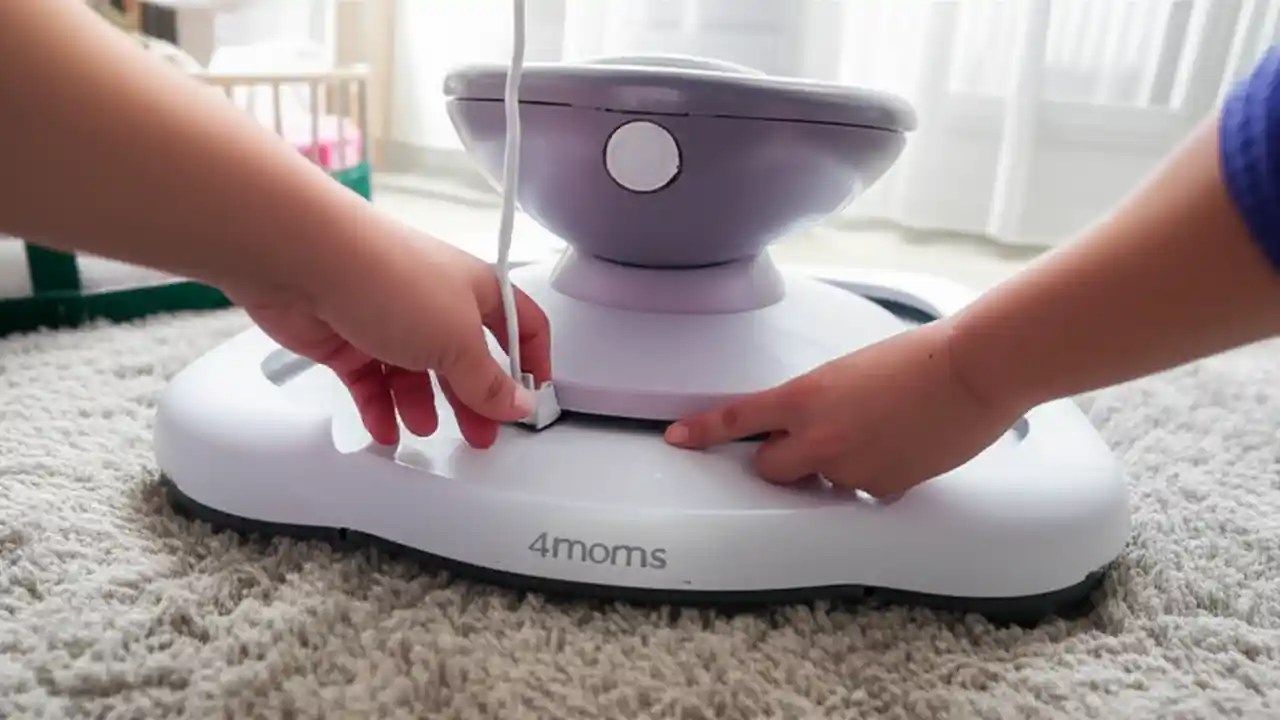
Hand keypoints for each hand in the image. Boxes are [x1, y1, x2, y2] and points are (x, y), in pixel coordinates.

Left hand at [228, 226, 550, 449]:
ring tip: (422, 428)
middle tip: (480, 435)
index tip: (530, 400)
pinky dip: (379, 408)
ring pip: (415, 374)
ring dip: (421, 405)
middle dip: (473, 400)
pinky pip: (371, 382)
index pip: (520, 325)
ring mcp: (390, 320)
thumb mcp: (458, 340)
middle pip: (465, 359)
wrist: (307, 263)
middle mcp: (436, 303)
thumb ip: (488, 382)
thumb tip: (518, 404)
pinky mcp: (349, 340)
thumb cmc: (390, 279)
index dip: (531, 361)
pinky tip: (385, 430)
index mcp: (476, 290)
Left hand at [662, 321, 1024, 497]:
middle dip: (781, 461)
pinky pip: (863, 492)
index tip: (677, 437)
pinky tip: (901, 447)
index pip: (738, 418)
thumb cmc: (919, 360)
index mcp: (805, 396)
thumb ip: (818, 404)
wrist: (970, 373)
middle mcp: (819, 437)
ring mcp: (850, 468)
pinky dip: (875, 476)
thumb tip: (810, 430)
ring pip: (823, 481)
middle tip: (808, 443)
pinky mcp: (882, 489)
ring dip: (837, 466)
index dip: (702, 431)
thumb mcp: (848, 372)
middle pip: (769, 469)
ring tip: (880, 431)